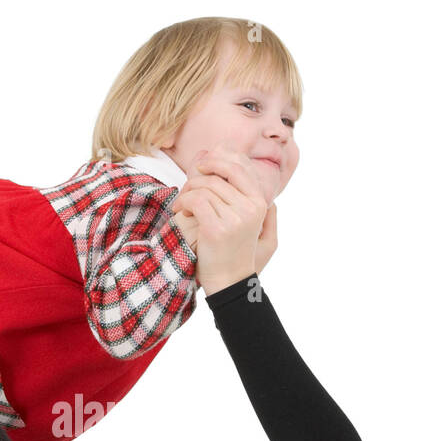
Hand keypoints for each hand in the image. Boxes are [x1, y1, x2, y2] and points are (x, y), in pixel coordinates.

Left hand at [171, 146, 275, 294]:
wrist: (229, 282)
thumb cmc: (237, 251)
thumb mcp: (256, 223)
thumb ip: (253, 195)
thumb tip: (244, 165)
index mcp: (260, 202)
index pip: (240, 165)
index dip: (218, 158)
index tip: (202, 165)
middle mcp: (251, 207)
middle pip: (219, 173)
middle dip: (199, 174)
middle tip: (188, 185)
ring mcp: (235, 218)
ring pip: (205, 187)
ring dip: (187, 192)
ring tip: (183, 206)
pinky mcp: (217, 229)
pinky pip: (196, 200)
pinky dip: (184, 203)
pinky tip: (181, 212)